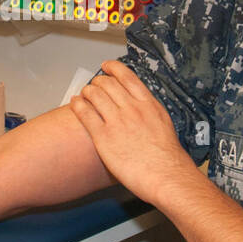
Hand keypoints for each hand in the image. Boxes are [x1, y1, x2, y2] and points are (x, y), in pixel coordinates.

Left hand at [68, 60, 199, 204]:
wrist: (165, 175)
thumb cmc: (167, 157)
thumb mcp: (163, 123)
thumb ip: (149, 111)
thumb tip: (141, 107)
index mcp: (147, 104)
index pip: (127, 76)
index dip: (113, 68)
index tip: (106, 66)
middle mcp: (131, 108)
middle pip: (107, 84)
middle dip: (97, 81)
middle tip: (93, 85)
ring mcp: (117, 122)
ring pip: (94, 95)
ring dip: (86, 91)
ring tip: (83, 94)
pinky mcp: (103, 137)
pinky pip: (85, 114)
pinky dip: (78, 105)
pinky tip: (75, 103)